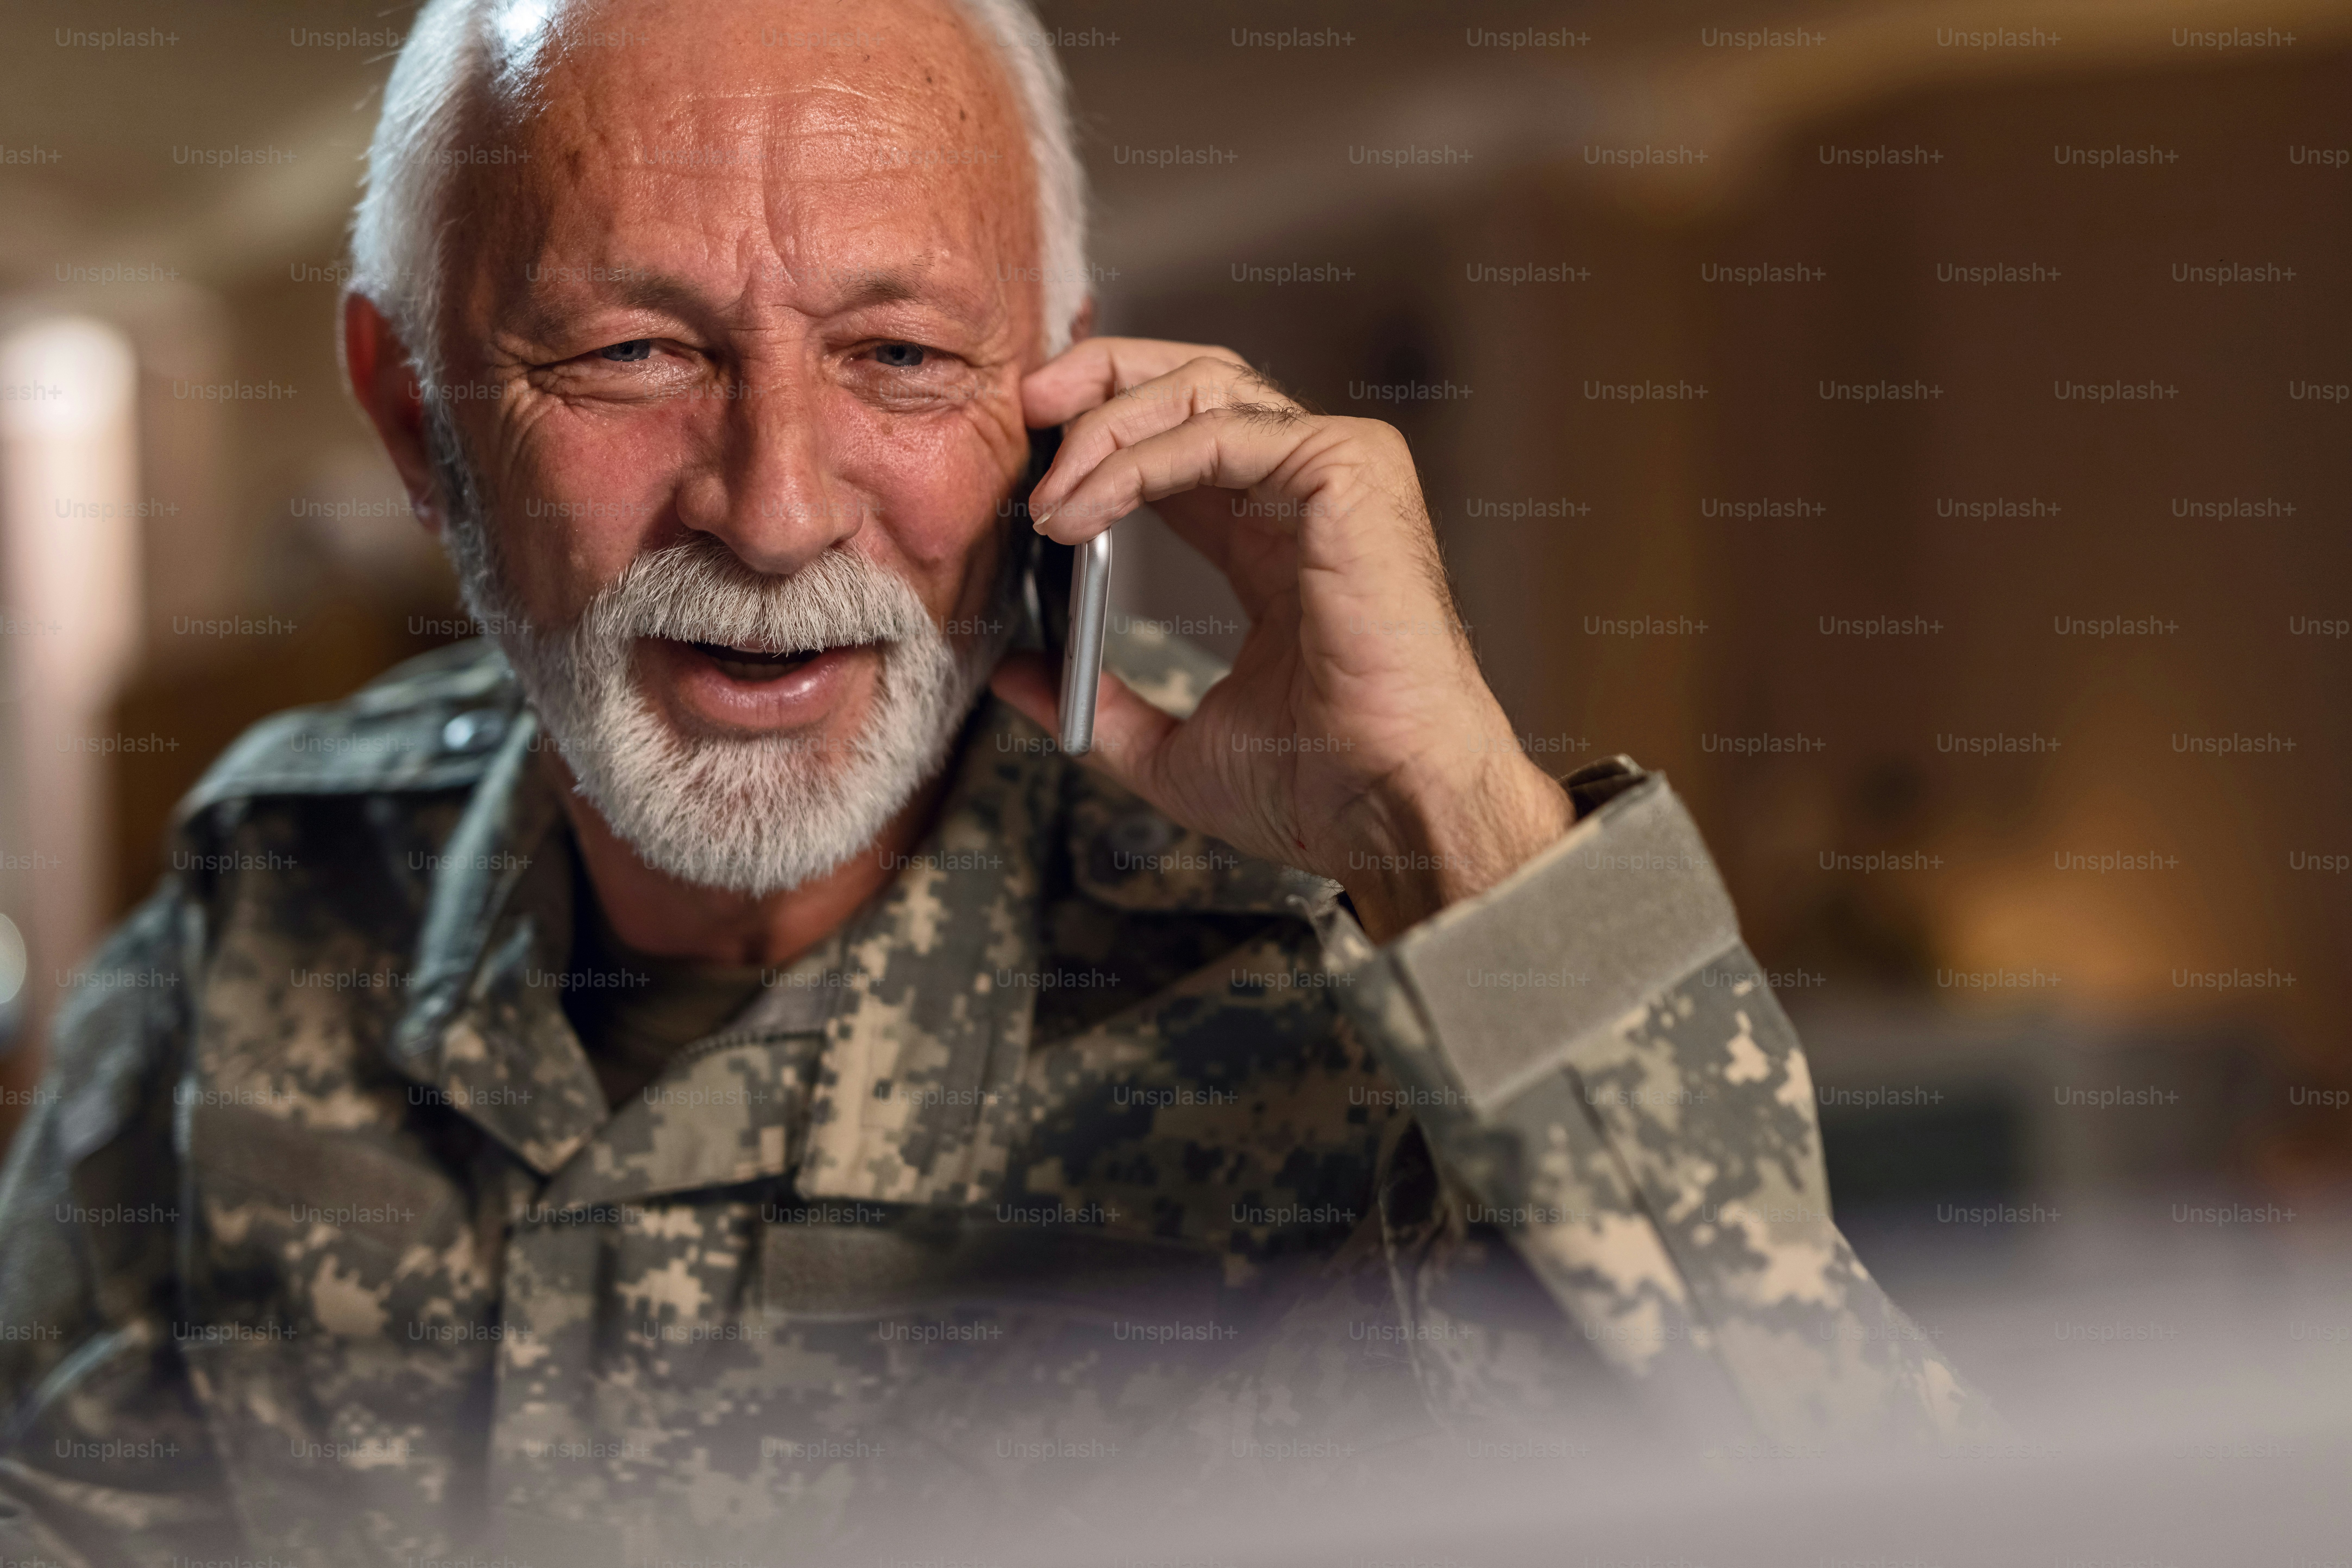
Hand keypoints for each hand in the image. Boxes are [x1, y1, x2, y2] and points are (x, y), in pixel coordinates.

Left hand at [988, 338, 1573, 943]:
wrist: (1392, 806)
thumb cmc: (1319, 786)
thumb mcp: (1170, 746)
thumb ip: (1096, 701)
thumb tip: (1018, 675)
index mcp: (1274, 537)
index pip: (1181, 437)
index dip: (1101, 429)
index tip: (1028, 458)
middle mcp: (1308, 488)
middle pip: (1193, 380)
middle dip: (1099, 379)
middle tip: (1024, 411)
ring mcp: (1337, 468)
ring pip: (1201, 387)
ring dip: (1103, 425)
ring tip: (1044, 494)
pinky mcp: (1349, 468)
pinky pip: (1218, 430)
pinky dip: (1136, 459)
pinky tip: (1081, 509)